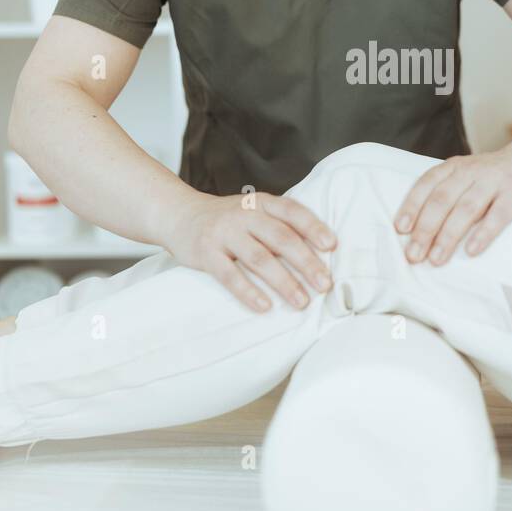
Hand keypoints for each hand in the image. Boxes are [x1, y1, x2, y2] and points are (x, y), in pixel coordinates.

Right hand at [164, 189, 335, 313]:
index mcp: (261, 203)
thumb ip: (279, 225)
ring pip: (259, 258)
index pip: (292, 212)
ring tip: (301, 302)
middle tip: (325, 284)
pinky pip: (229, 275)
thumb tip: (319, 254)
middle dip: (306, 262)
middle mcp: (244, 215)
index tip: (332, 245)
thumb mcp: (253, 212)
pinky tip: (265, 307)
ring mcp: (223, 233)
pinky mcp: (206, 254)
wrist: (179, 214)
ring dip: (283, 282)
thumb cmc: (228, 220)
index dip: (313, 227)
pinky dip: (248, 292)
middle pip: (280, 238)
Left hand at [393, 143, 511, 266]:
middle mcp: (472, 172)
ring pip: (466, 208)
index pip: (427, 184)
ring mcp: (495, 182)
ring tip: (436, 259)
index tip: (400, 229)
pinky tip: (472, 251)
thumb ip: (448, 193)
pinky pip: (498, 216)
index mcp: (456, 167)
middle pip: (443, 199)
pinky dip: (484, 233)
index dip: (412, 206)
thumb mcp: (468, 174)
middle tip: (413, 255)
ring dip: (448, 235)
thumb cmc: (496, 175)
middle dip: (425, 228)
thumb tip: (418, 231)